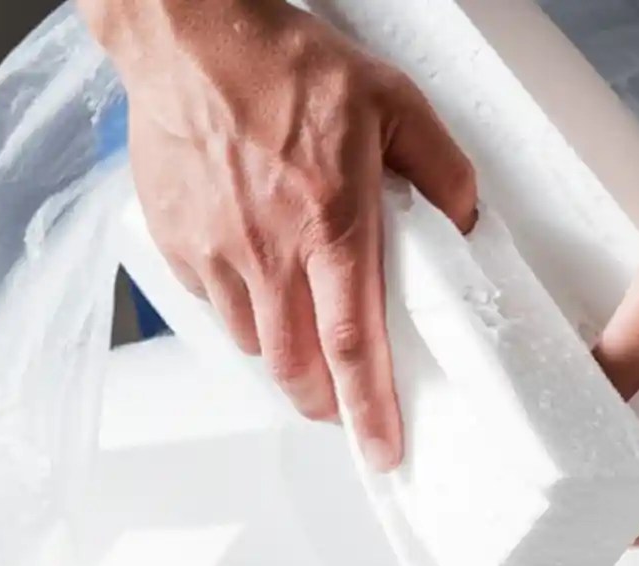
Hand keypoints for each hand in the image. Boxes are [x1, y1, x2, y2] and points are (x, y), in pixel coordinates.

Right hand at [81, 0, 476, 470]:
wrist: (190, 35)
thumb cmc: (284, 63)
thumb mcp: (391, 100)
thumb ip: (439, 167)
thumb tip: (463, 219)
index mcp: (330, 224)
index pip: (355, 343)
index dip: (370, 409)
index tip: (383, 451)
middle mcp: (269, 251)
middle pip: (296, 367)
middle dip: (324, 402)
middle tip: (343, 403)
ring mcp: (216, 251)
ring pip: (252, 343)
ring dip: (284, 354)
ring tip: (303, 329)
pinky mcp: (175, 243)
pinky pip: (212, 303)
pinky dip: (241, 309)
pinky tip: (257, 278)